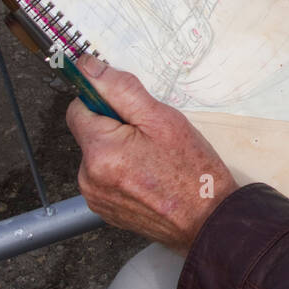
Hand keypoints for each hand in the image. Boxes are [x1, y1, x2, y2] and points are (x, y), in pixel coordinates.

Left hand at [66, 55, 238, 254]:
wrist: (209, 221)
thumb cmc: (192, 171)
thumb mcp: (163, 120)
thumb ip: (122, 90)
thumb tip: (89, 68)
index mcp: (101, 151)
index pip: (78, 108)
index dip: (104, 102)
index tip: (131, 110)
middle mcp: (89, 177)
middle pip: (91, 133)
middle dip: (117, 129)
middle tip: (153, 138)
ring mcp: (95, 197)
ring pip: (99, 156)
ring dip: (120, 151)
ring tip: (155, 161)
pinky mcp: (104, 210)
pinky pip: (105, 178)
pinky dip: (123, 173)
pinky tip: (150, 177)